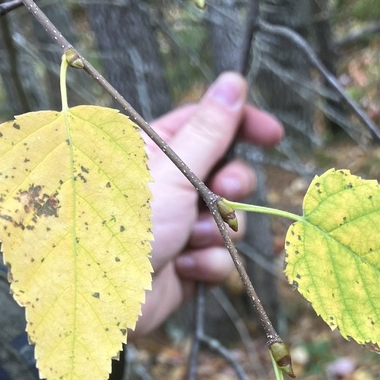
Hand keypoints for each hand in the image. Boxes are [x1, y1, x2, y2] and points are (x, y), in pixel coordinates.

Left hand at [134, 73, 282, 335]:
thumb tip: (234, 81)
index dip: (242, 125)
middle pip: (225, 171)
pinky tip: (182, 269)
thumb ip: (209, 130)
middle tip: (223, 194)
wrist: (105, 298)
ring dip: (216, 231)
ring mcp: (176, 227)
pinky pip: (218, 257)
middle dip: (231, 186)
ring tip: (189, 241)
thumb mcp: (171, 170)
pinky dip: (206, 264)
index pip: (205, 122)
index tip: (273, 134)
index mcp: (151, 150)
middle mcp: (165, 186)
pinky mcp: (185, 266)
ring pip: (229, 219)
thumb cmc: (124, 223)